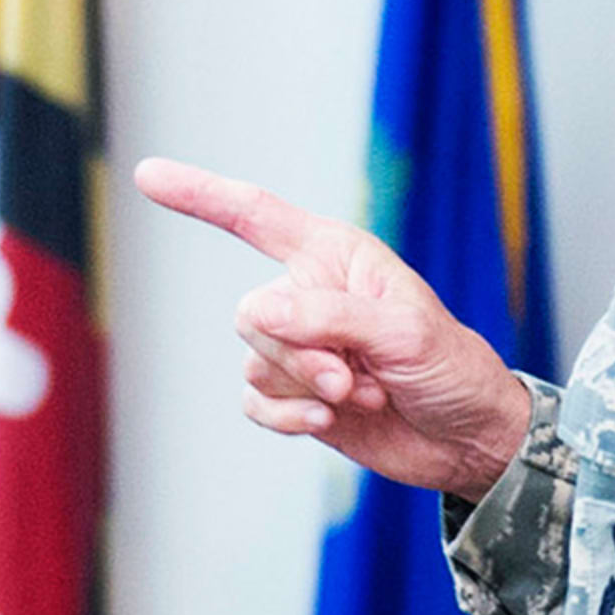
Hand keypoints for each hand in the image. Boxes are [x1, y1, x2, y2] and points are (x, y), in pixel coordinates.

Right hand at [133, 158, 531, 500]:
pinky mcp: (295, 396)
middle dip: (298, 354)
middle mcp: (307, 295)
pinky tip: (327, 420)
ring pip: (254, 362)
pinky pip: (255, 402)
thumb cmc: (451, 367)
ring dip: (305, 387)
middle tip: (352, 377)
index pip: (255, 215)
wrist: (467, 439)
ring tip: (361, 394)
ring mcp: (299, 348)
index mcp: (335, 256)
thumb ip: (331, 315)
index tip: (147, 174)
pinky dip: (288, 416)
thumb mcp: (404, 331)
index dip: (200, 194)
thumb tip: (259, 312)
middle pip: (252, 313)